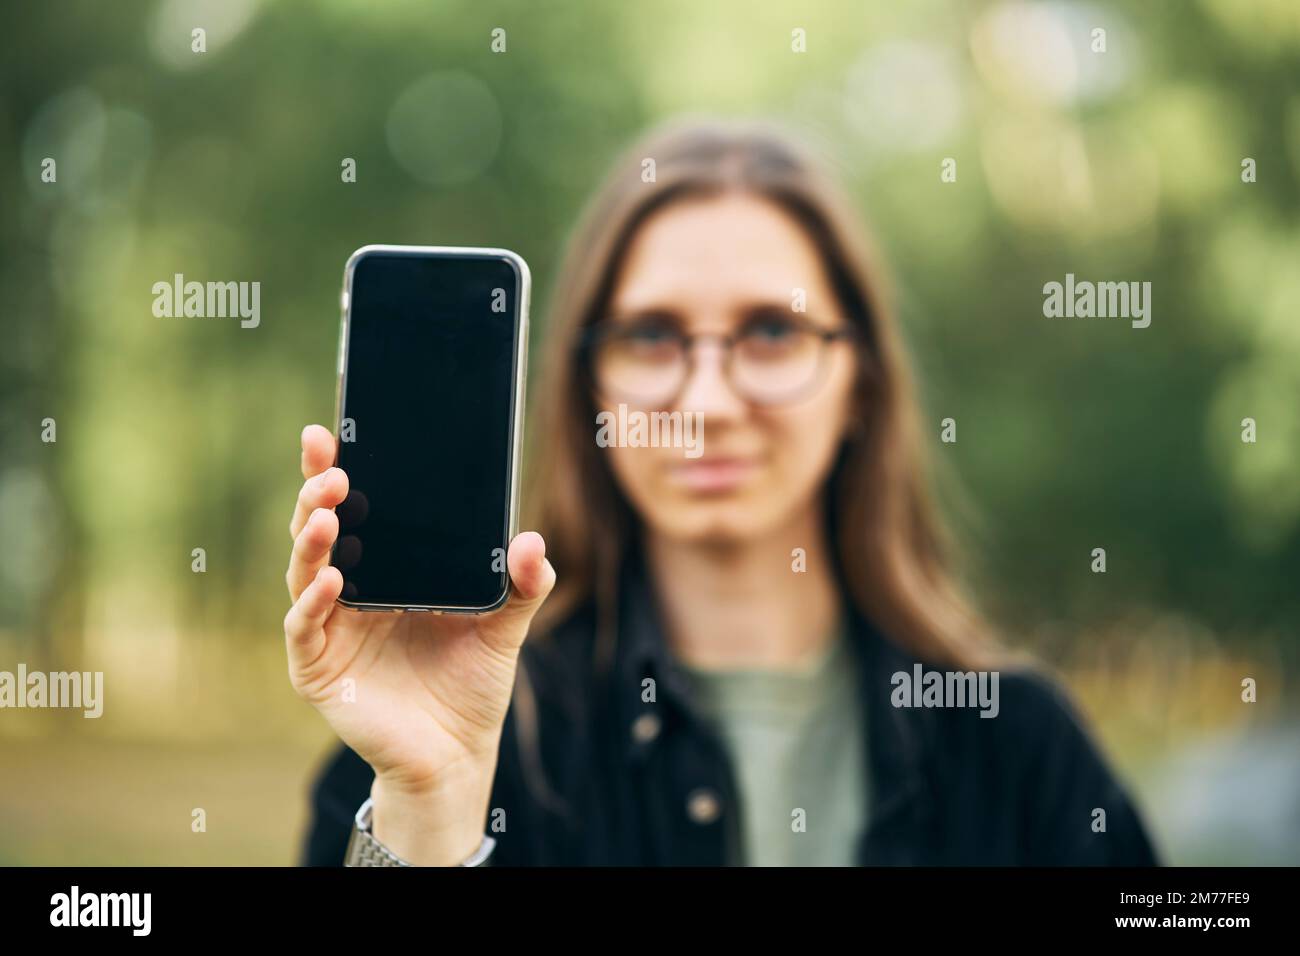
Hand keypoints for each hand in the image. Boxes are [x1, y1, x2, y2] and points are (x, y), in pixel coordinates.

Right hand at [283, 424, 554, 861]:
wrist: (457, 753)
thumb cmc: (472, 684)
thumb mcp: (505, 626)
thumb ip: (524, 584)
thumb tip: (531, 542)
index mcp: (385, 569)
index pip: (356, 510)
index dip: (337, 471)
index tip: (334, 432)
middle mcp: (349, 590)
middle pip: (321, 530)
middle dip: (318, 494)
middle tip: (332, 467)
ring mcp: (328, 627)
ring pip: (305, 571)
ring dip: (312, 539)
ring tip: (329, 514)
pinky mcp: (319, 667)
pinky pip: (304, 628)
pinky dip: (312, 602)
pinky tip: (331, 580)